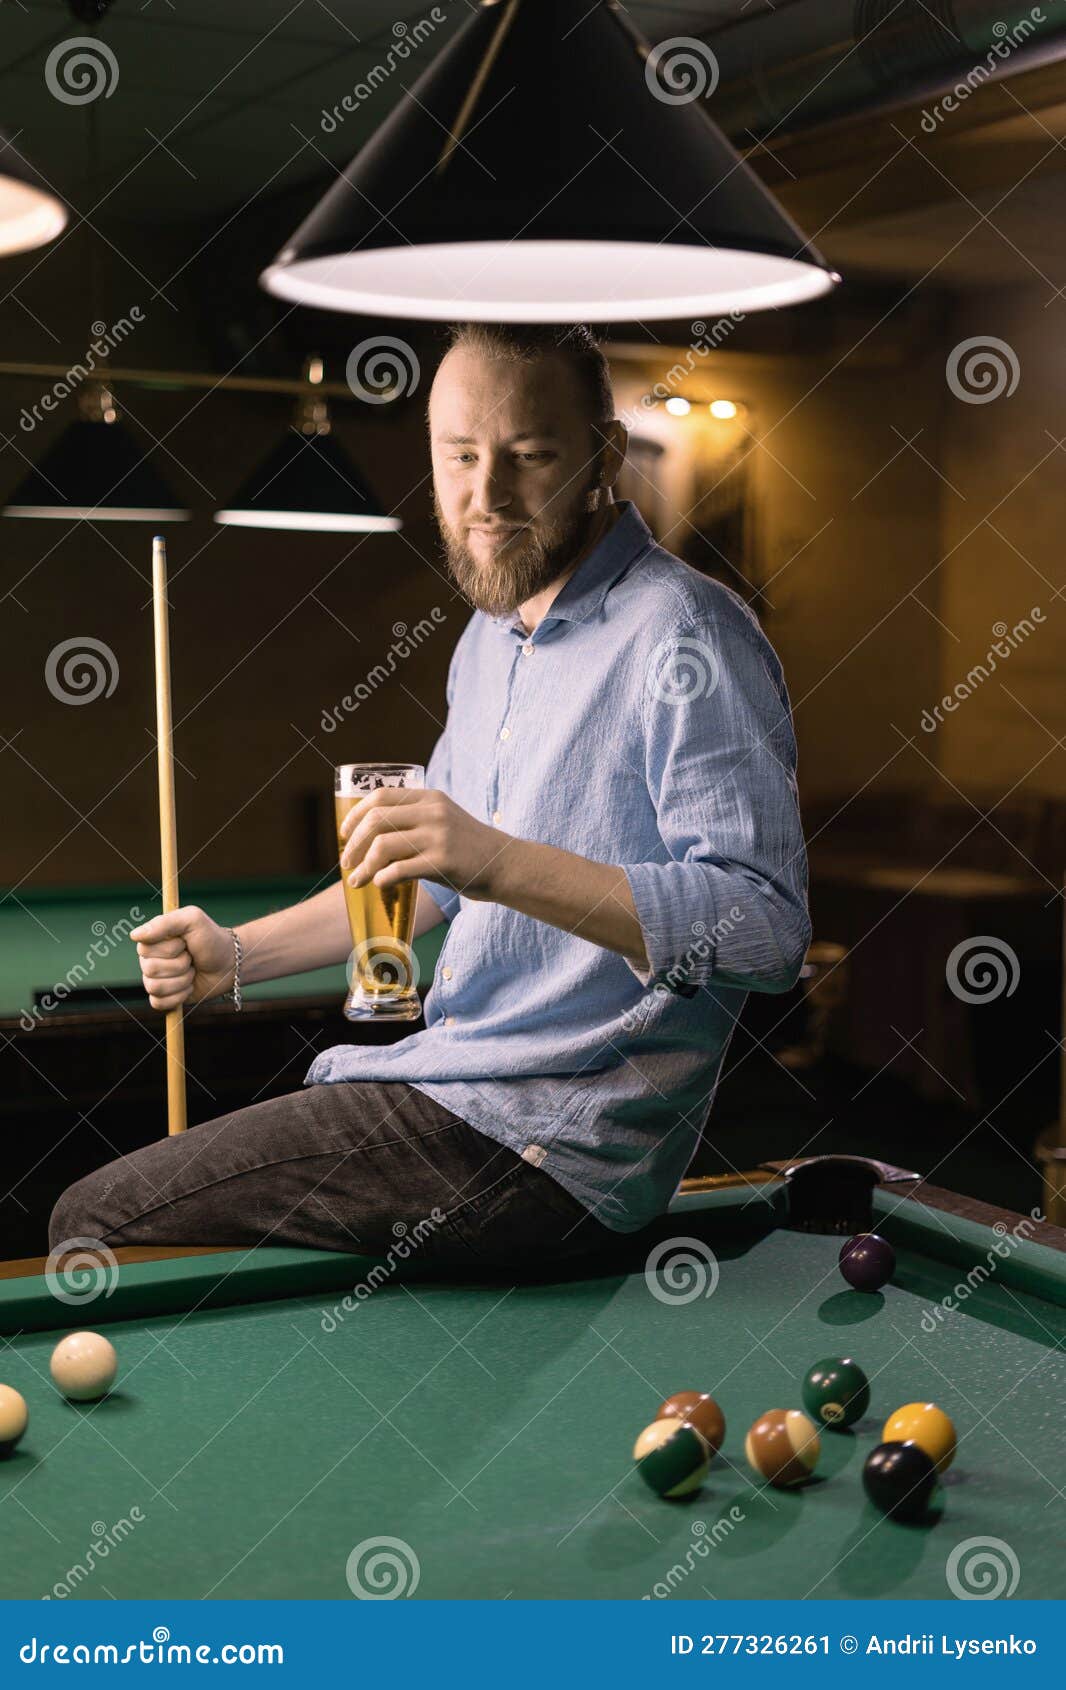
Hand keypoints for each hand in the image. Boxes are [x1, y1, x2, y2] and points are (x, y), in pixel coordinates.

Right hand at [128, 906, 234, 1009]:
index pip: (144, 949)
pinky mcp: (163, 997)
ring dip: (181, 980)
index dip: (169, 948)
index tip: (184, 942)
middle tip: (191, 957)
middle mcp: (149, 959)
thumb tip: (134, 935)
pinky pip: (159, 1003)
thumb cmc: (211, 938)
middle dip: (179, 964)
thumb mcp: (192, 920)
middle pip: (150, 969)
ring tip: (192, 970)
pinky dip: (179, 996)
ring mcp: (155, 979)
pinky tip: (189, 986)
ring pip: (155, 987)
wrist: (229, 963)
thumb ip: (164, 923)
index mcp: (152, 940)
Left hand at [339, 787, 508, 901]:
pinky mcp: (443, 861)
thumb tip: (370, 838)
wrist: (505, 865)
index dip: (355, 815)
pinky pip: (400, 869)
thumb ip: (415, 821)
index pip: (381, 796)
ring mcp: (438, 836)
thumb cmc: (469, 849)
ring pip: (383, 845)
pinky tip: (380, 884)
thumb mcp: (444, 821)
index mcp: (430, 798)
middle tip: (346, 862)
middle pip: (376, 819)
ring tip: (357, 880)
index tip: (344, 834)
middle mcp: (433, 812)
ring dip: (364, 865)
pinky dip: (382, 878)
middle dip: (353, 843)